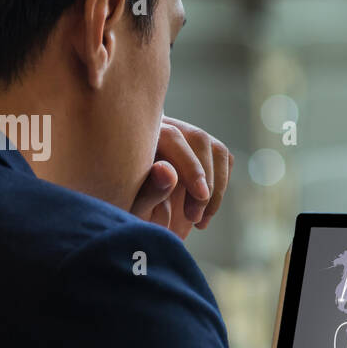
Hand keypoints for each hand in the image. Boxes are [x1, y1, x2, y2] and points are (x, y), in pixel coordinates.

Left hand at [130, 116, 231, 239]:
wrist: (129, 214)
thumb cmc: (124, 209)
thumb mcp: (131, 205)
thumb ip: (149, 190)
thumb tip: (167, 171)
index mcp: (138, 135)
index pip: (172, 137)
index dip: (190, 165)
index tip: (201, 195)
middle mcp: (162, 128)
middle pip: (198, 140)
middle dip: (205, 180)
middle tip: (193, 216)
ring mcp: (184, 138)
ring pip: (216, 150)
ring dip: (217, 187)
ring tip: (198, 219)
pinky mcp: (201, 152)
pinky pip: (222, 161)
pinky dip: (221, 188)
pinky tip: (204, 213)